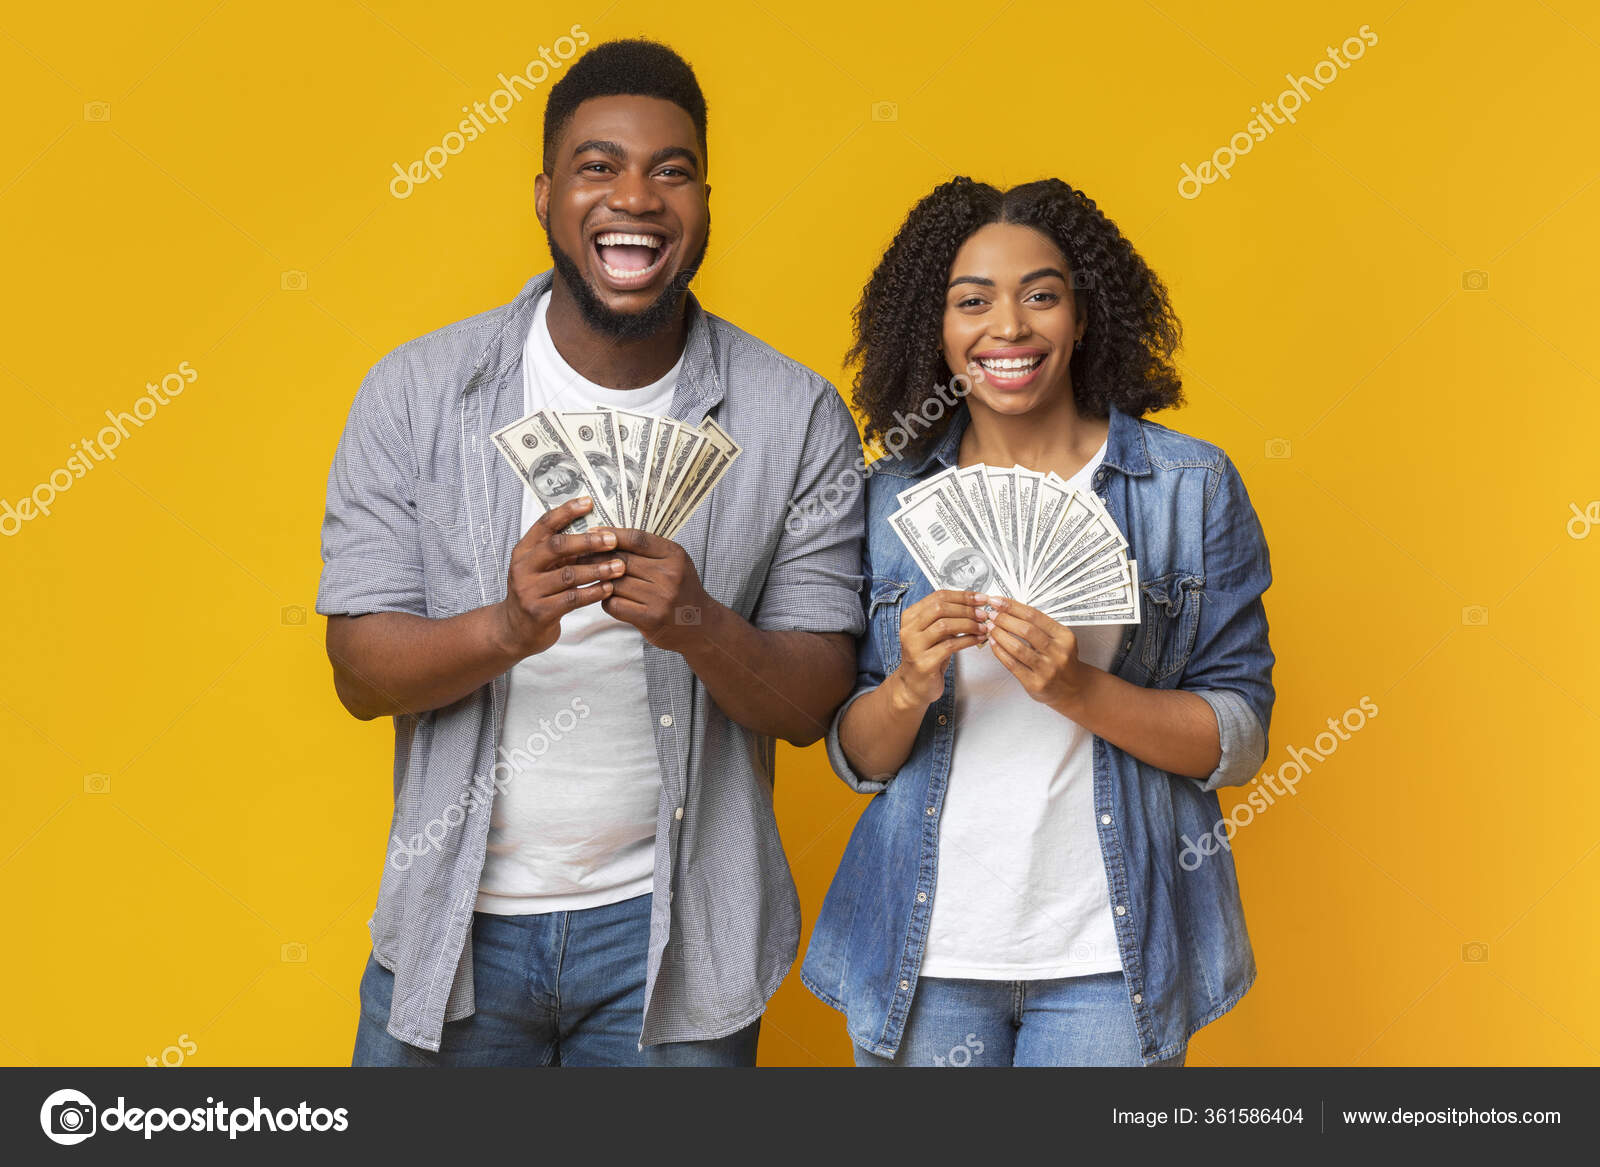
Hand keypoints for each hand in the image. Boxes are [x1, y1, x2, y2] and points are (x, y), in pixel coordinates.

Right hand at [498, 497, 624, 656]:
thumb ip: (559, 551)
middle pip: (557, 547)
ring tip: (619, 567)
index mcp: (524, 551)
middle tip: (612, 540)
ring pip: (568, 575)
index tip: (589, 502)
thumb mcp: (540, 568)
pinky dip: (593, 592)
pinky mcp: (539, 612)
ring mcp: (529, 591)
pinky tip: (608, 588)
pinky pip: (571, 599)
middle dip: (588, 541)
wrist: (514, 630)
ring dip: (597, 569)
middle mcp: (523, 568)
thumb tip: (594, 529)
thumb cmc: (536, 592)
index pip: (545, 524)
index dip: (566, 511)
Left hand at [592, 527, 714, 652]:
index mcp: (674, 556)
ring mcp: (660, 598)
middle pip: (622, 561)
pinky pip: (615, 605)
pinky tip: (607, 597)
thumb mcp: (675, 563)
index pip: (637, 539)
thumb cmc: (682, 589)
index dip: (612, 534)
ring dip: (600, 580)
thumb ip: (648, 551)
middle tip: (580, 556)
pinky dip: (606, 600)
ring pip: (615, 583)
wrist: (700, 625)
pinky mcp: (650, 618)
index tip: (593, 533)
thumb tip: (608, 536)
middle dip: (597, 557)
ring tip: (590, 577)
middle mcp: (669, 575)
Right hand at [887, 589, 986, 708]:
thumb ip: (947, 618)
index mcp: (911, 616)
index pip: (938, 596)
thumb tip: (974, 604)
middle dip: (966, 609)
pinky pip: (950, 646)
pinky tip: (977, 639)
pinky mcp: (924, 662)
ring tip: (983, 627)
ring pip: (944, 625)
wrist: (914, 685)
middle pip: (940, 608)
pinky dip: (967, 640)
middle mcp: (909, 629)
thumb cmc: (927, 657)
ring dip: (968, 625)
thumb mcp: (934, 633)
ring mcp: (914, 646)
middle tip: (983, 614)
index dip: (962, 596)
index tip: (980, 598)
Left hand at [983, 597, 1090, 712]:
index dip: (1013, 607)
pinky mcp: (1035, 683)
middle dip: (1004, 619)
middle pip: (1026, 630)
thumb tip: (1010, 610)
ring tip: (990, 628)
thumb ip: (1040, 626)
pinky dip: (1000, 652)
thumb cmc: (1062, 661)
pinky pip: (1012, 664)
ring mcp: (1047, 669)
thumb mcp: (1060, 640)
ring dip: (1000, 635)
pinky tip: (993, 644)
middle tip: (992, 615)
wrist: (1073, 689)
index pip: (1034, 616)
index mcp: (1064, 636)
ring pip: (1018, 647)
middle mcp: (1058, 652)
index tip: (998, 601)